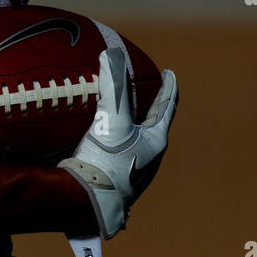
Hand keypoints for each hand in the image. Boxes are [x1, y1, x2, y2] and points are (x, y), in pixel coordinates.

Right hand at [58, 47, 177, 238]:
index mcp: (156, 142)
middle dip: (152, 108)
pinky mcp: (117, 183)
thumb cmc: (105, 161)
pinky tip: (104, 145)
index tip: (170, 73)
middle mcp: (150, 159)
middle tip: (149, 92)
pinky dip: (118, 143)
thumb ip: (113, 86)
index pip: (167, 107)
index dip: (169, 87)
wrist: (87, 204)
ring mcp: (134, 173)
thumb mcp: (111, 119)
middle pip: (155, 126)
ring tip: (126, 116)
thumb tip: (110, 53)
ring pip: (138, 144)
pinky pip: (121, 156)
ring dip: (134, 128)